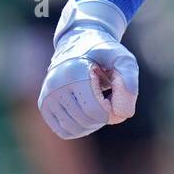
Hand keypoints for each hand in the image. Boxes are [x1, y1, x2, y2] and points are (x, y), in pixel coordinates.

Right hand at [38, 0, 138, 138]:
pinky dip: (81, 128)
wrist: (80, 43)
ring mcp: (47, 96)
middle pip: (86, 120)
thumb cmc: (105, 53)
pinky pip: (64, 131)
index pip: (95, 109)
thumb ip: (129, 80)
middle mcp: (55, 86)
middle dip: (104, 115)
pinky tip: (89, 112)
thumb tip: (125, 114)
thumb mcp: (123, 58)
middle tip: (109, 97)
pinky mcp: (44, 105)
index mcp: (73, 73)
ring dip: (94, 122)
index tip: (116, 95)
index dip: (112, 109)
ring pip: (75, 128)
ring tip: (98, 102)